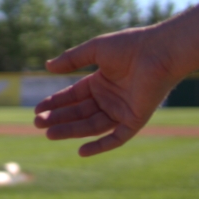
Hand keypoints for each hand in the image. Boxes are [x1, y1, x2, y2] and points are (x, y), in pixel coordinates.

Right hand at [34, 26, 181, 156]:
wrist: (160, 51)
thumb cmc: (131, 46)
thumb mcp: (95, 50)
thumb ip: (72, 59)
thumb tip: (47, 66)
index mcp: (101, 83)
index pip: (73, 97)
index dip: (55, 103)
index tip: (37, 110)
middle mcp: (110, 99)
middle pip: (79, 113)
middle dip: (58, 119)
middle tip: (38, 123)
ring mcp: (122, 111)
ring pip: (91, 126)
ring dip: (71, 131)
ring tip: (49, 134)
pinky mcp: (135, 120)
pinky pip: (116, 138)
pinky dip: (100, 146)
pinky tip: (81, 151)